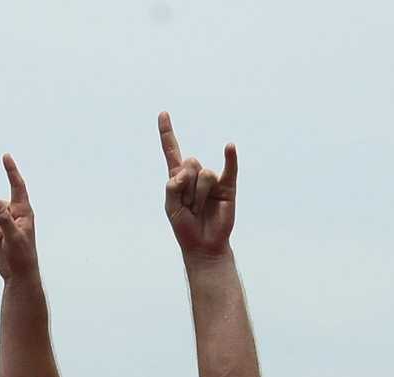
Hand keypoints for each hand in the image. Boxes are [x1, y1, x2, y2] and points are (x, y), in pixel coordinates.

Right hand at [0, 153, 39, 281]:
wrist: (17, 272)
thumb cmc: (21, 256)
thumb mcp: (14, 238)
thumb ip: (6, 220)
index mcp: (23, 211)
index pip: (17, 186)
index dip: (11, 171)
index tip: (5, 157)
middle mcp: (13, 211)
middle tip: (0, 238)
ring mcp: (2, 218)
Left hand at [159, 111, 236, 256]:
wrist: (204, 246)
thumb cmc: (185, 227)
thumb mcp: (170, 207)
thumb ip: (172, 186)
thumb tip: (187, 171)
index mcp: (178, 177)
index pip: (172, 150)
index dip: (167, 132)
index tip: (163, 114)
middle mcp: (196, 175)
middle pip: (189, 162)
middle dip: (186, 186)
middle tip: (189, 206)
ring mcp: (212, 180)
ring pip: (204, 173)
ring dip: (199, 194)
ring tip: (200, 209)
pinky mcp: (228, 186)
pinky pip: (230, 168)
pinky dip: (231, 157)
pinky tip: (229, 147)